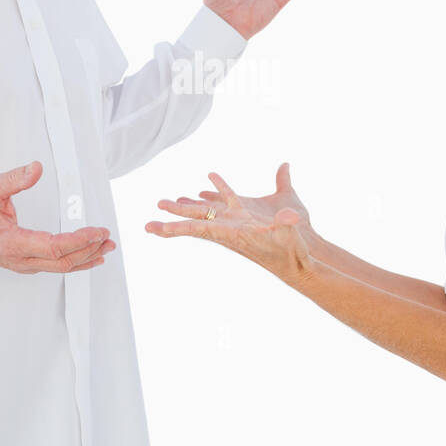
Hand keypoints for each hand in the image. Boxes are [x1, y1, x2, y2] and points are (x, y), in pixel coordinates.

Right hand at [0, 161, 114, 272]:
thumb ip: (14, 179)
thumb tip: (36, 168)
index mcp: (12, 243)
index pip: (53, 247)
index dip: (78, 241)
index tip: (97, 231)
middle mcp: (21, 260)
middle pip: (62, 261)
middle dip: (89, 249)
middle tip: (107, 237)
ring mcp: (26, 265)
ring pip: (62, 267)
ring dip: (87, 257)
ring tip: (107, 246)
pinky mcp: (31, 264)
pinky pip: (58, 266)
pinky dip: (78, 261)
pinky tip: (93, 257)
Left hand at [144, 171, 313, 285]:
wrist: (299, 264)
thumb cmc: (293, 252)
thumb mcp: (289, 237)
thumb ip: (287, 225)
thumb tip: (289, 217)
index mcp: (234, 234)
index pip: (199, 229)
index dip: (177, 227)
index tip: (155, 229)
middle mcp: (230, 230)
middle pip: (195, 221)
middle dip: (173, 218)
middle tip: (147, 224)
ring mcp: (238, 225)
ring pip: (206, 212)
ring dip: (188, 207)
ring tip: (171, 201)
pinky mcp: (248, 220)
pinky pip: (225, 202)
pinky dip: (215, 192)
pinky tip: (207, 182)